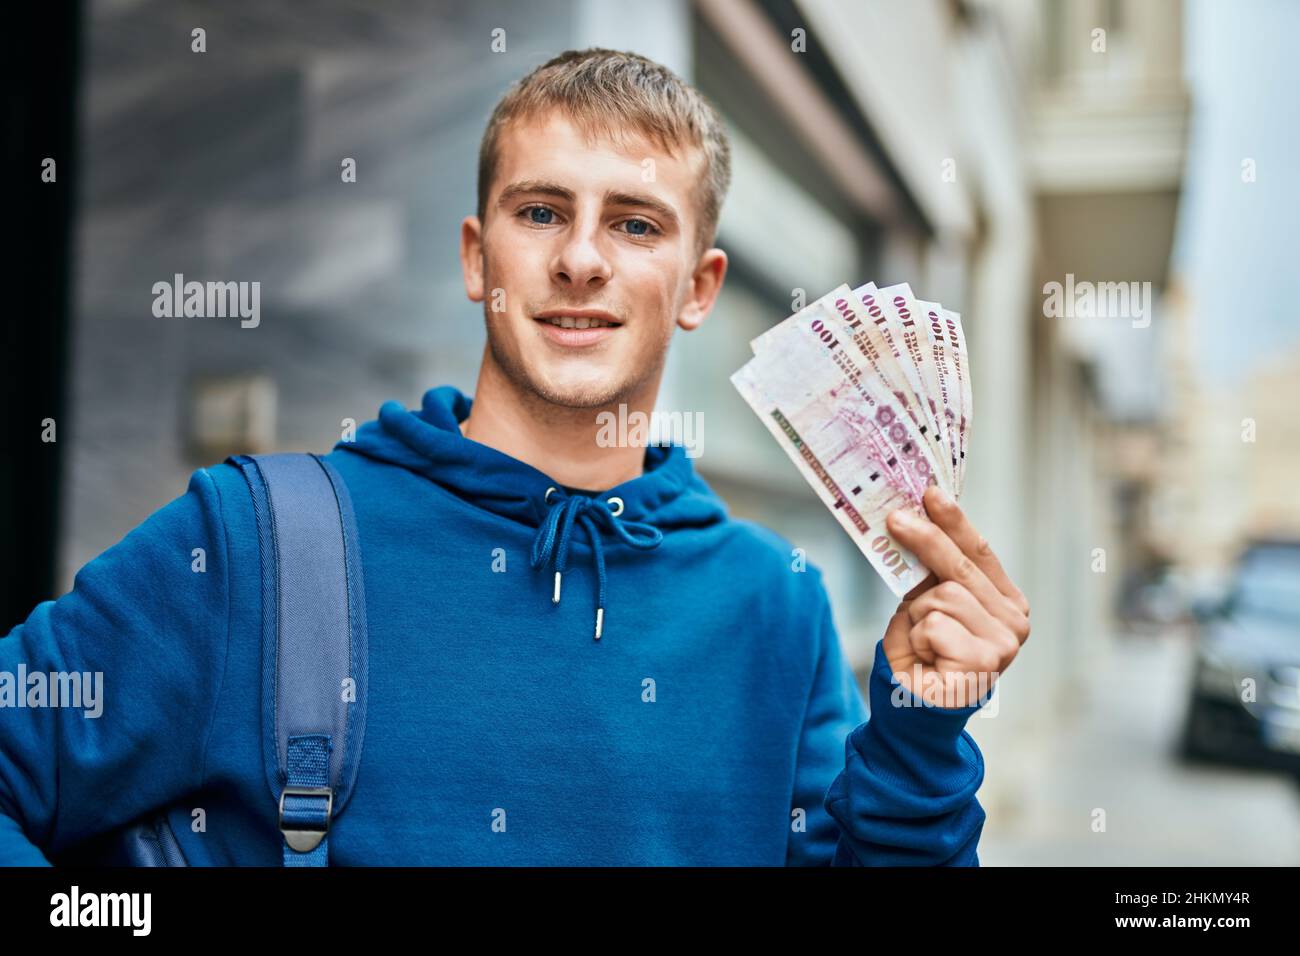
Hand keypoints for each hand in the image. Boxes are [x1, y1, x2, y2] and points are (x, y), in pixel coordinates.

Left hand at [881, 485, 1030, 708]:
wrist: (911, 716)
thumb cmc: (920, 660)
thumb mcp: (926, 606)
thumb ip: (932, 573)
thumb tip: (912, 522)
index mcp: (1006, 604)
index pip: (980, 553)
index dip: (954, 522)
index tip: (931, 493)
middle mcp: (1015, 623)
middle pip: (961, 567)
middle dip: (924, 540)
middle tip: (894, 519)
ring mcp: (1004, 644)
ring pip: (942, 596)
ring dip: (916, 616)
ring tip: (920, 643)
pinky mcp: (984, 662)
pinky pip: (933, 623)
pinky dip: (916, 639)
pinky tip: (925, 660)